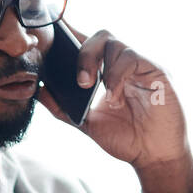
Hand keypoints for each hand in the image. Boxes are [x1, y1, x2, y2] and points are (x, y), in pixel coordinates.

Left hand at [37, 22, 192, 192]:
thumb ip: (62, 108)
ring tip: (90, 88)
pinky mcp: (155, 70)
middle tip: (78, 82)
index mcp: (106, 72)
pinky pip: (130, 57)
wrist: (154, 157)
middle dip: (81, 53)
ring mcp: (139, 66)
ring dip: (95, 63)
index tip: (50, 35)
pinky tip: (113, 95)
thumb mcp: (87, 123)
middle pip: (99, 36)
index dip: (68, 34)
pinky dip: (115, 74)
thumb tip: (37, 90)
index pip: (87, 43)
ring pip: (113, 42)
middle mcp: (123, 64)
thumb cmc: (126, 139)